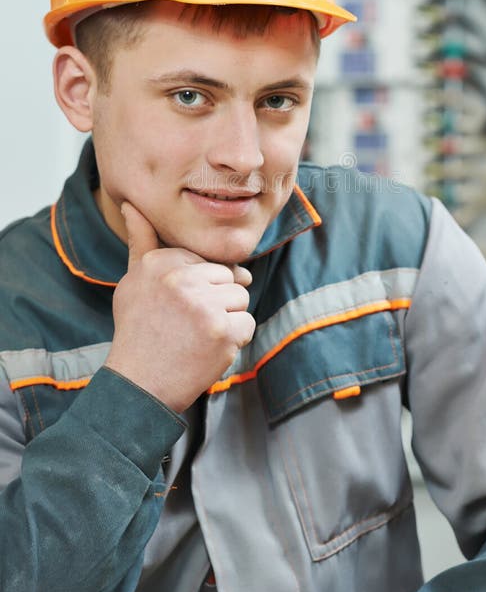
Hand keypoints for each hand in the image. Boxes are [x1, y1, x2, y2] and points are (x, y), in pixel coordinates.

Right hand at [104, 202, 254, 412]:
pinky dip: (234, 341)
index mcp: (161, 261)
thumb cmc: (137, 330)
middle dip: (217, 302)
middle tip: (188, 326)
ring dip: (227, 321)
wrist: (138, 385)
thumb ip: (141, 241)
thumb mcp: (134, 281)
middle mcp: (181, 278)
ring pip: (241, 299)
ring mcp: (203, 305)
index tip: (179, 309)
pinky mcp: (222, 331)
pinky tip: (208, 350)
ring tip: (197, 336)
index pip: (207, 262)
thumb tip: (132, 205)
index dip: (200, 288)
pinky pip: (248, 325)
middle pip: (228, 278)